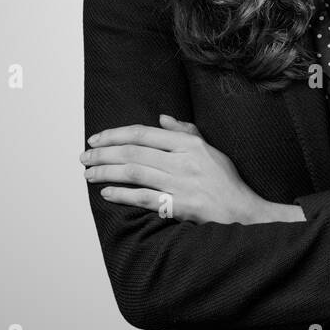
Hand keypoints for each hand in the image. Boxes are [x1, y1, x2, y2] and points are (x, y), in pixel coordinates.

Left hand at [81, 115, 272, 224]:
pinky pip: (145, 198)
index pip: (143, 133)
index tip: (96, 139)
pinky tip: (107, 193)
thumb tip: (162, 118)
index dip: (115, 134)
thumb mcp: (210, 149)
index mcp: (189, 143)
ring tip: (88, 173)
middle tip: (84, 157)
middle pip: (133, 152)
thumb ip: (186, 131)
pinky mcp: (181, 206)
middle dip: (103, 153)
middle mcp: (183, 161)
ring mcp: (181, 184)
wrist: (245, 212)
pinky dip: (123, 195)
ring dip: (106, 172)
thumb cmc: (227, 181)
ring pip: (134, 173)